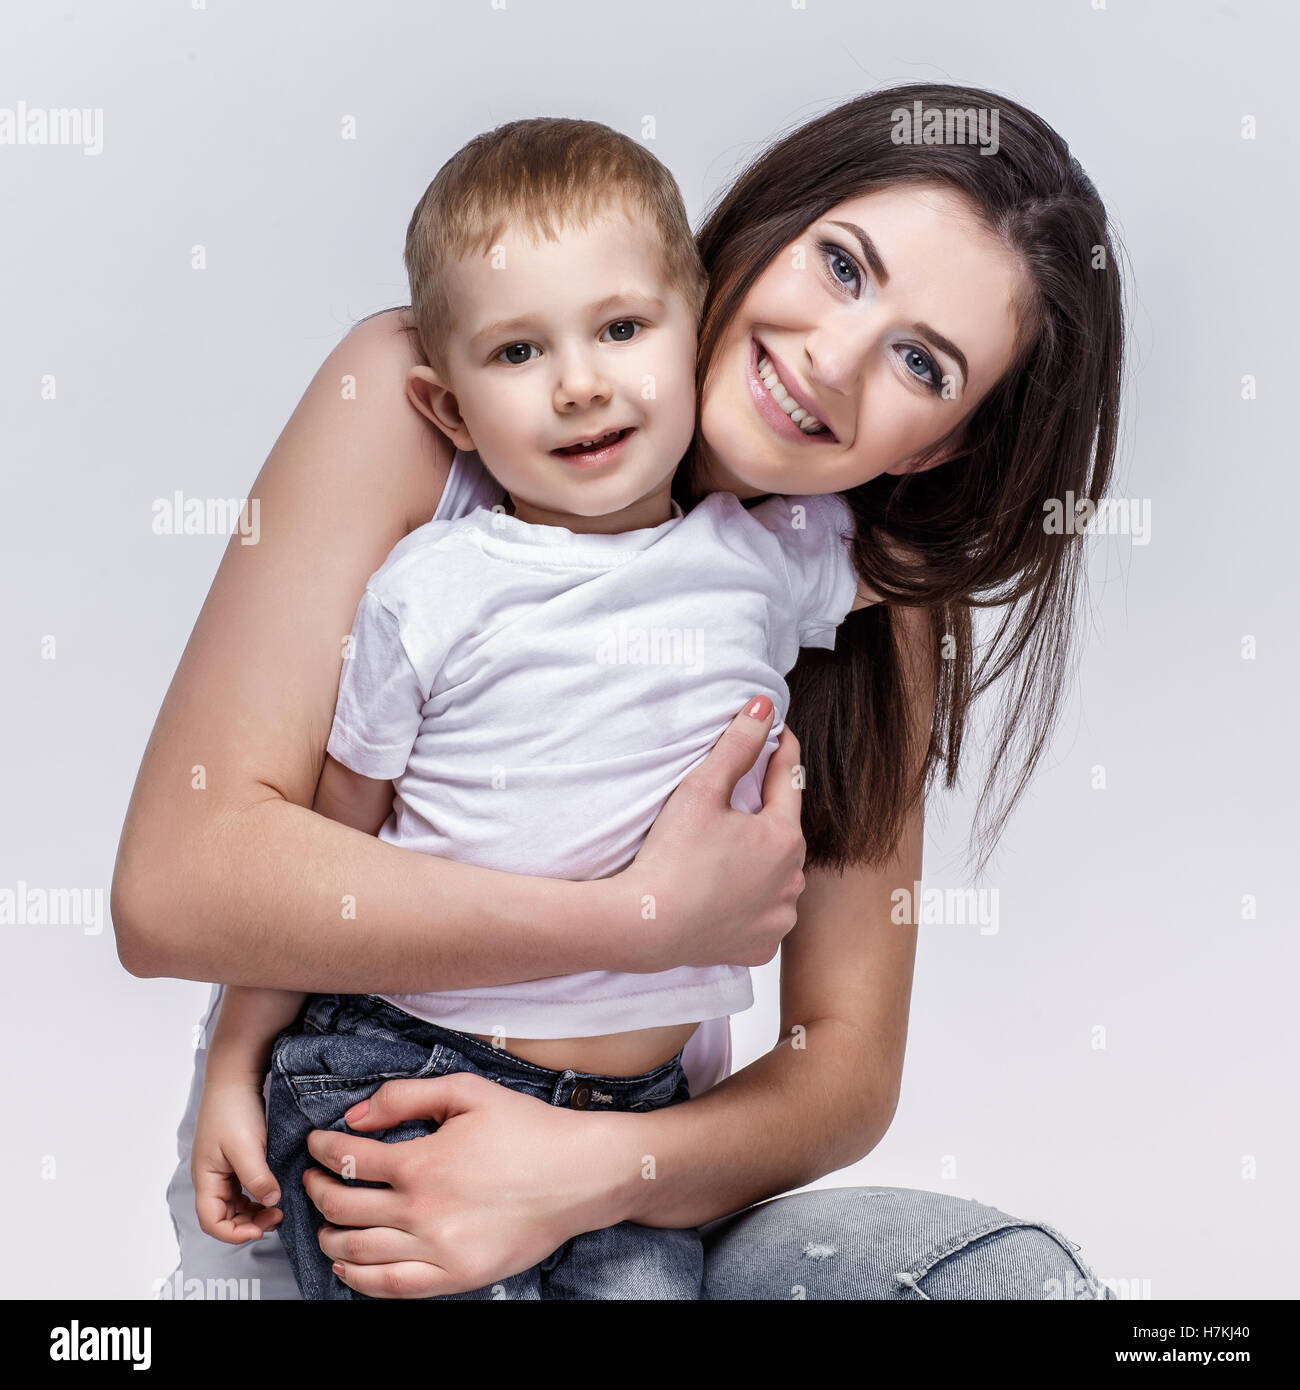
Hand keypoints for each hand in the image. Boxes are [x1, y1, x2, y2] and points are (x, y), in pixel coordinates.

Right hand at [192, 1078, 283, 1243]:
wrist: (235, 1078)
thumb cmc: (233, 1109)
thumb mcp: (246, 1146)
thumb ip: (257, 1177)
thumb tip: (270, 1201)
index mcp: (206, 1178)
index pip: (212, 1221)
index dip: (234, 1233)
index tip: (260, 1229)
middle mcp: (211, 1177)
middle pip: (224, 1216)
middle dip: (248, 1223)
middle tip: (276, 1217)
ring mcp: (222, 1169)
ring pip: (235, 1204)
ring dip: (254, 1211)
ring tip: (277, 1207)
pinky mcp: (235, 1159)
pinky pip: (243, 1188)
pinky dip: (256, 1196)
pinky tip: (273, 1191)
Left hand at [302, 1072, 632, 1297]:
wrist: (579, 1174)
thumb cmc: (528, 1129)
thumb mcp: (467, 1091)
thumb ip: (404, 1096)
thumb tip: (354, 1117)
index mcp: (422, 1162)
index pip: (348, 1159)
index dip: (321, 1149)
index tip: (316, 1144)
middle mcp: (422, 1211)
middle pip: (342, 1206)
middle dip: (317, 1188)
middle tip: (313, 1177)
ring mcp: (437, 1249)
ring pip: (357, 1250)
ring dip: (328, 1234)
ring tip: (326, 1219)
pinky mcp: (455, 1276)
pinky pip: (390, 1288)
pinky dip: (358, 1278)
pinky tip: (347, 1263)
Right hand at [619, 694, 805, 971]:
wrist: (646, 925)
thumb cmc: (671, 855)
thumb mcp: (702, 789)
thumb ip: (737, 746)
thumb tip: (763, 707)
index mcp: (784, 837)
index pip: (789, 781)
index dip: (779, 753)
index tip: (775, 735)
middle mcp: (792, 880)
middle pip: (782, 833)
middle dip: (763, 817)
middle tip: (733, 806)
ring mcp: (779, 917)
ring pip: (776, 878)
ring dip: (760, 864)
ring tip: (725, 857)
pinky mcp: (761, 947)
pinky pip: (763, 917)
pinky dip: (749, 905)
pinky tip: (724, 898)